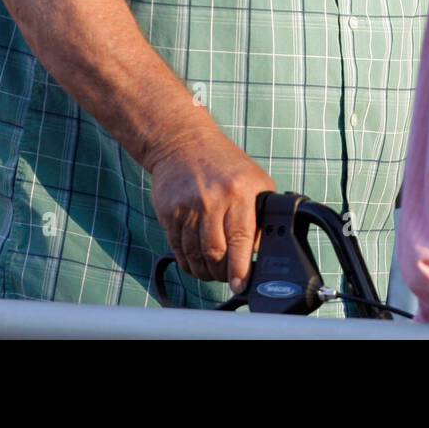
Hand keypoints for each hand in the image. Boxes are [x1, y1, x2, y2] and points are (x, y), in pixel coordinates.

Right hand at [147, 127, 275, 293]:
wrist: (184, 142)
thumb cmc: (224, 164)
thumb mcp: (255, 181)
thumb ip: (261, 214)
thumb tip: (259, 250)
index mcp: (239, 192)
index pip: (241, 239)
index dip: (240, 268)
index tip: (240, 285)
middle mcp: (212, 199)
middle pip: (215, 252)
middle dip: (222, 273)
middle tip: (227, 278)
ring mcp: (187, 205)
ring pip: (194, 254)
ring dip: (203, 271)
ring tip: (211, 273)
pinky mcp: (167, 210)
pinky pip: (177, 246)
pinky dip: (186, 261)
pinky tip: (194, 263)